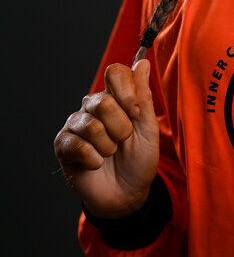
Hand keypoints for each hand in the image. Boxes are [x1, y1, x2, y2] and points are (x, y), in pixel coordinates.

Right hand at [54, 60, 159, 218]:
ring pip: (91, 125)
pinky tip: (97, 164)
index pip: (115, 72)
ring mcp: (76, 124)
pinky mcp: (63, 145)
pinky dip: (94, 159)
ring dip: (108, 146)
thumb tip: (142, 62)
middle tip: (123, 141)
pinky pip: (76, 145)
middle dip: (121, 128)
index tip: (136, 112)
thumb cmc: (140, 159)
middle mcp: (94, 106)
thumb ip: (144, 96)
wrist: (127, 194)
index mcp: (116, 96)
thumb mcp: (149, 128)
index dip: (126, 90)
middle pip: (104, 101)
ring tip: (110, 154)